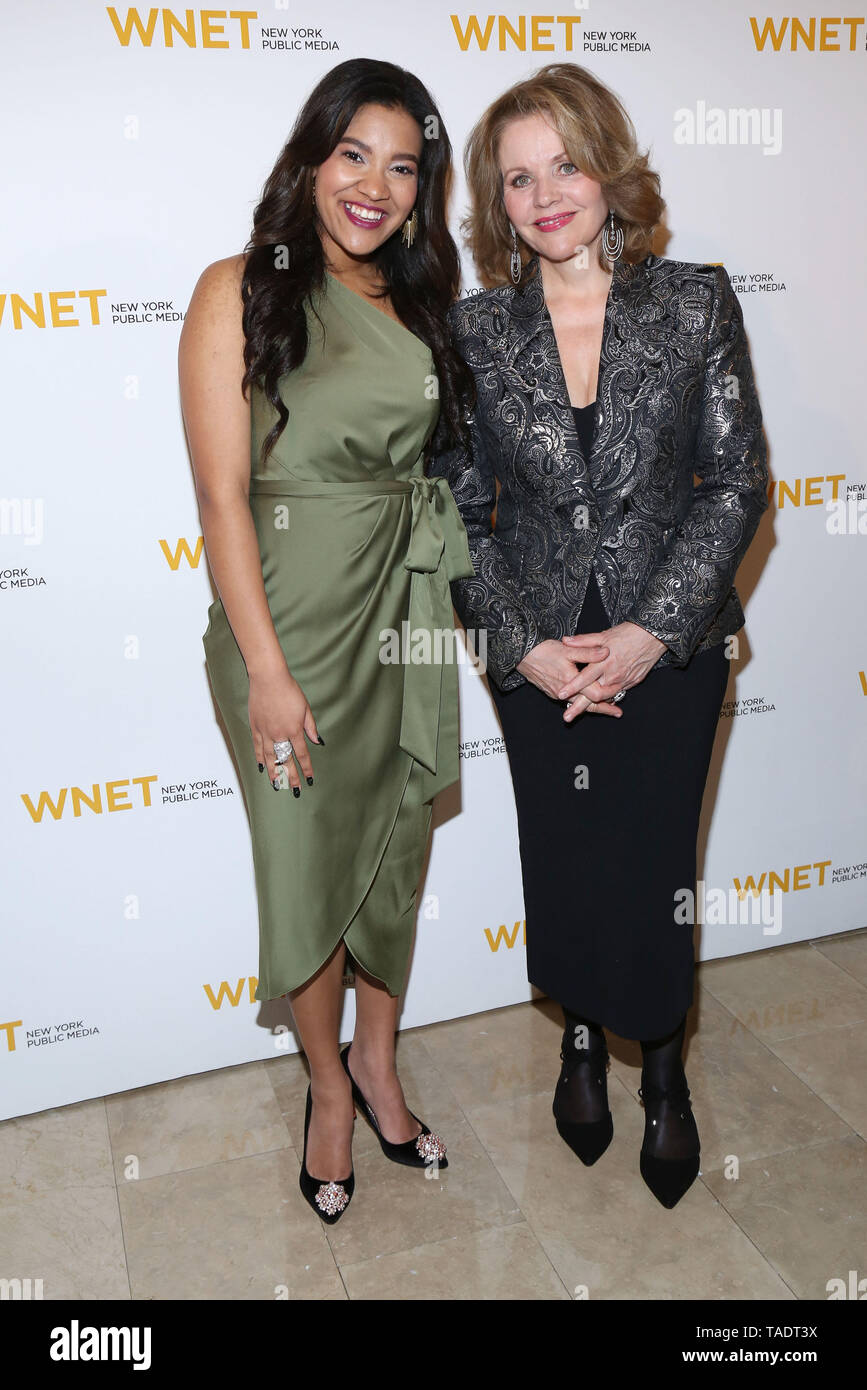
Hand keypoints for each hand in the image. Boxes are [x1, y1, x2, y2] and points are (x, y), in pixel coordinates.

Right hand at [248, 661, 321, 791]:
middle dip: (291, 777)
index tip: (310, 779)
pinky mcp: (255, 727)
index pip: (302, 755)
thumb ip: (311, 727)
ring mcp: (266, 732)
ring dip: (274, 773)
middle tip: (295, 790)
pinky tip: (262, 767)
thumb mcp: (305, 708)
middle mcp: (279, 734)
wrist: (268, 678)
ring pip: (270, 758)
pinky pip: (258, 747)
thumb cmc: (289, 690)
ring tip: (276, 785)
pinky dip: (260, 758)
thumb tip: (317, 742)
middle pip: (286, 761)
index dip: (306, 769)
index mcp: (294, 730)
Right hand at [516, 637, 620, 715]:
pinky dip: (582, 701)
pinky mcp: (553, 693)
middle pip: (589, 706)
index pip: (595, 694)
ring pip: (579, 704)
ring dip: (593, 706)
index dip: (609, 693)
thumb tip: (606, 652)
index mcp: (571, 682)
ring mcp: (557, 695)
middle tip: (617, 713)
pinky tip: (587, 698)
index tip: (619, 692)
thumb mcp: (568, 649)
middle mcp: (564, 693)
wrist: (522, 656)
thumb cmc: (544, 651)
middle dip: (604, 709)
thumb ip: (588, 653)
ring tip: (607, 708)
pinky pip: (571, 701)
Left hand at [558, 621, 666, 722]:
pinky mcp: (632, 683)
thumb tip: (566, 641)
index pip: (585, 678)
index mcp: (604, 662)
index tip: (560, 694)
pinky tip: (599, 704)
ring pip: (605, 698)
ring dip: (592, 706)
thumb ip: (584, 640)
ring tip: (579, 712)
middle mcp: (613, 674)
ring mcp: (623, 681)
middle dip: (579, 707)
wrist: (652, 636)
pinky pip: (617, 694)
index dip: (572, 687)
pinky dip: (607, 699)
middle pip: (593, 695)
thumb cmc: (628, 634)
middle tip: (566, 717)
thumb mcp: (604, 634)